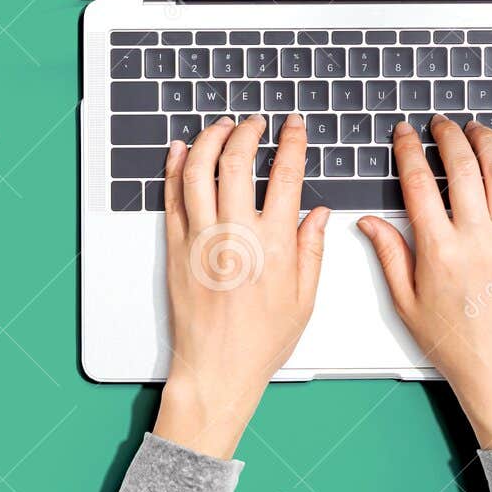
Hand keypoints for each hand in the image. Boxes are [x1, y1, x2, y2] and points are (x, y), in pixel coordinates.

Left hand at [154, 114, 329, 458]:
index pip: (285, 176)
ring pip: (198, 171)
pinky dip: (175, 167)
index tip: (294, 126)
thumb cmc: (261, 342)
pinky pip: (171, 196)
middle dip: (247, 131)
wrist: (216, 370)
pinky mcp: (176, 248)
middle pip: (237, 162)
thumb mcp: (304, 299)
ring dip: (210, 139)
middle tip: (255, 122)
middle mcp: (235, 235)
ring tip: (221, 126)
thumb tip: (319, 213)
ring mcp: (200, 239)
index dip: (292, 142)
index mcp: (274, 246)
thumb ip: (313, 250)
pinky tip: (182, 150)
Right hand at [358, 116, 491, 448]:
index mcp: (440, 251)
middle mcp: (477, 239)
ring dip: (486, 142)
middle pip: (461, 167)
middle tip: (440, 123)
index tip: (404, 134)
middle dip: (447, 136)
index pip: (419, 183)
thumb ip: (389, 254)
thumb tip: (368, 221)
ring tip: (474, 129)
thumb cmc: (454, 341)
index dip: (409, 151)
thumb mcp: (407, 302)